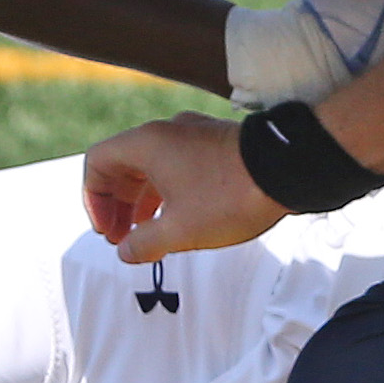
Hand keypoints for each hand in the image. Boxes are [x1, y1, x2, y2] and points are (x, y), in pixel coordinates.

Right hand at [83, 111, 283, 260]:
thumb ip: (144, 243)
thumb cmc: (231, 196)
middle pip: (123, 164)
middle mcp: (167, 132)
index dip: (93, 200)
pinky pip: (179, 166)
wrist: (290, 170)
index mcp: (147, 143)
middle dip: (118, 204)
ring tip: (147, 235)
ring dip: (143, 201)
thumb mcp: (180, 230)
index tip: (108, 230)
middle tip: (122, 239)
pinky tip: (179, 219)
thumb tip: (126, 251)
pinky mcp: (217, 144)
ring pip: (153, 167)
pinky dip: (169, 191)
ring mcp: (194, 135)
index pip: (97, 162)